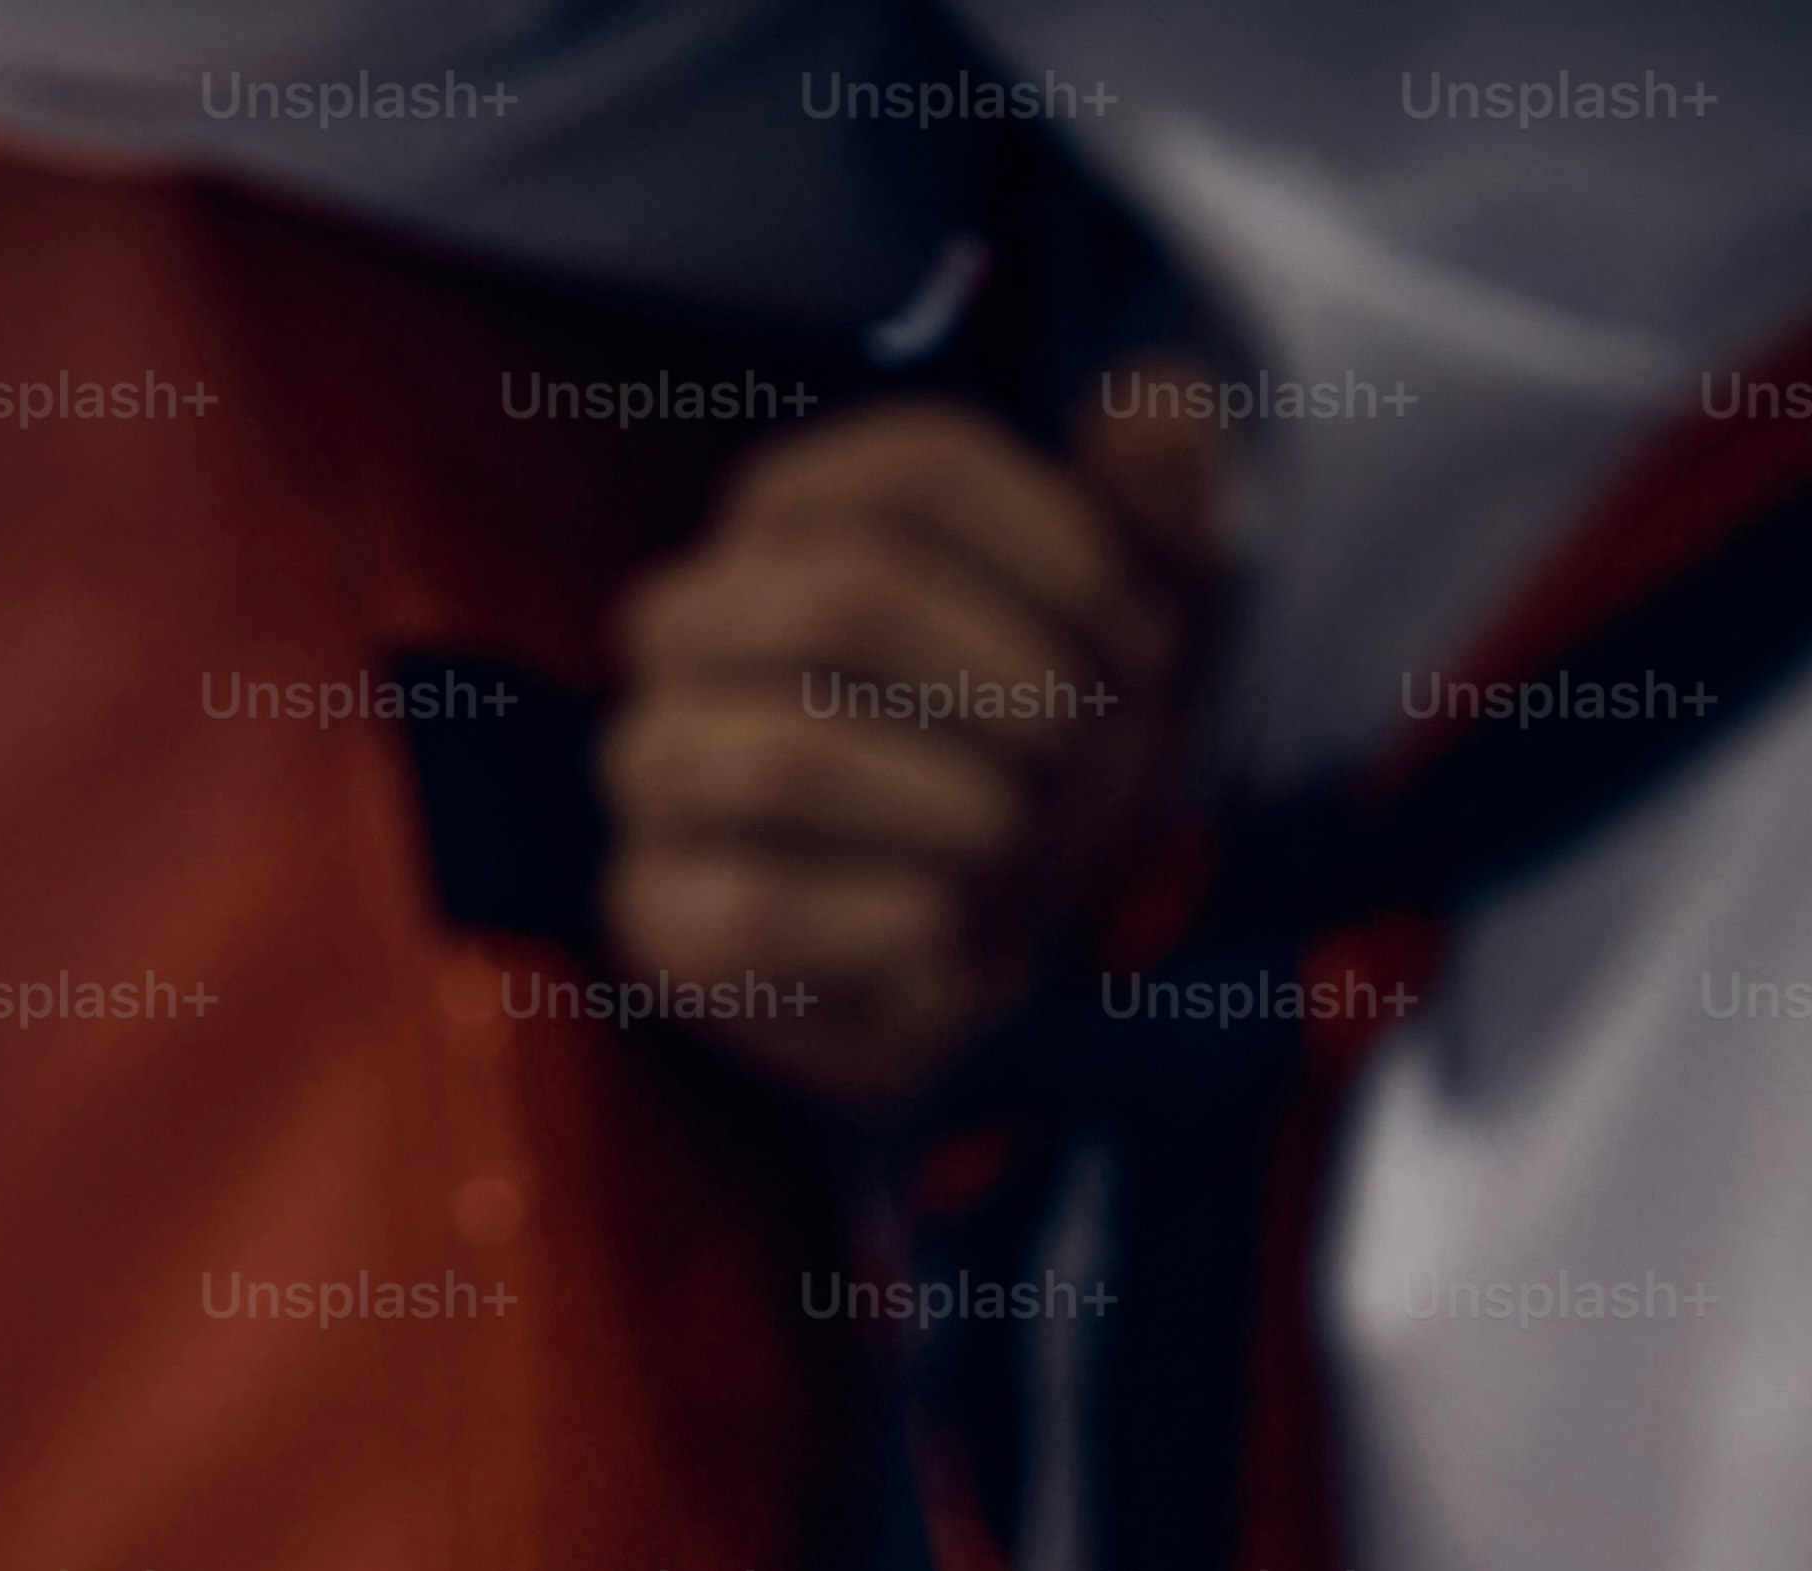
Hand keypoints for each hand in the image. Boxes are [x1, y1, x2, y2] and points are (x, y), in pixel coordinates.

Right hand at [601, 362, 1224, 1110]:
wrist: (977, 933)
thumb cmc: (1040, 746)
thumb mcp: (1128, 617)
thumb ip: (1153, 501)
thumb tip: (1157, 395)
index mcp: (793, 512)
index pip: (917, 467)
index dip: (1066, 552)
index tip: (1141, 639)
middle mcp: (689, 619)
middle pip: (846, 595)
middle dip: (1015, 687)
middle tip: (1076, 751)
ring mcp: (654, 763)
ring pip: (790, 757)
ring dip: (961, 808)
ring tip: (1011, 837)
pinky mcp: (654, 909)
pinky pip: (760, 909)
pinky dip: (901, 920)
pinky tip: (949, 920)